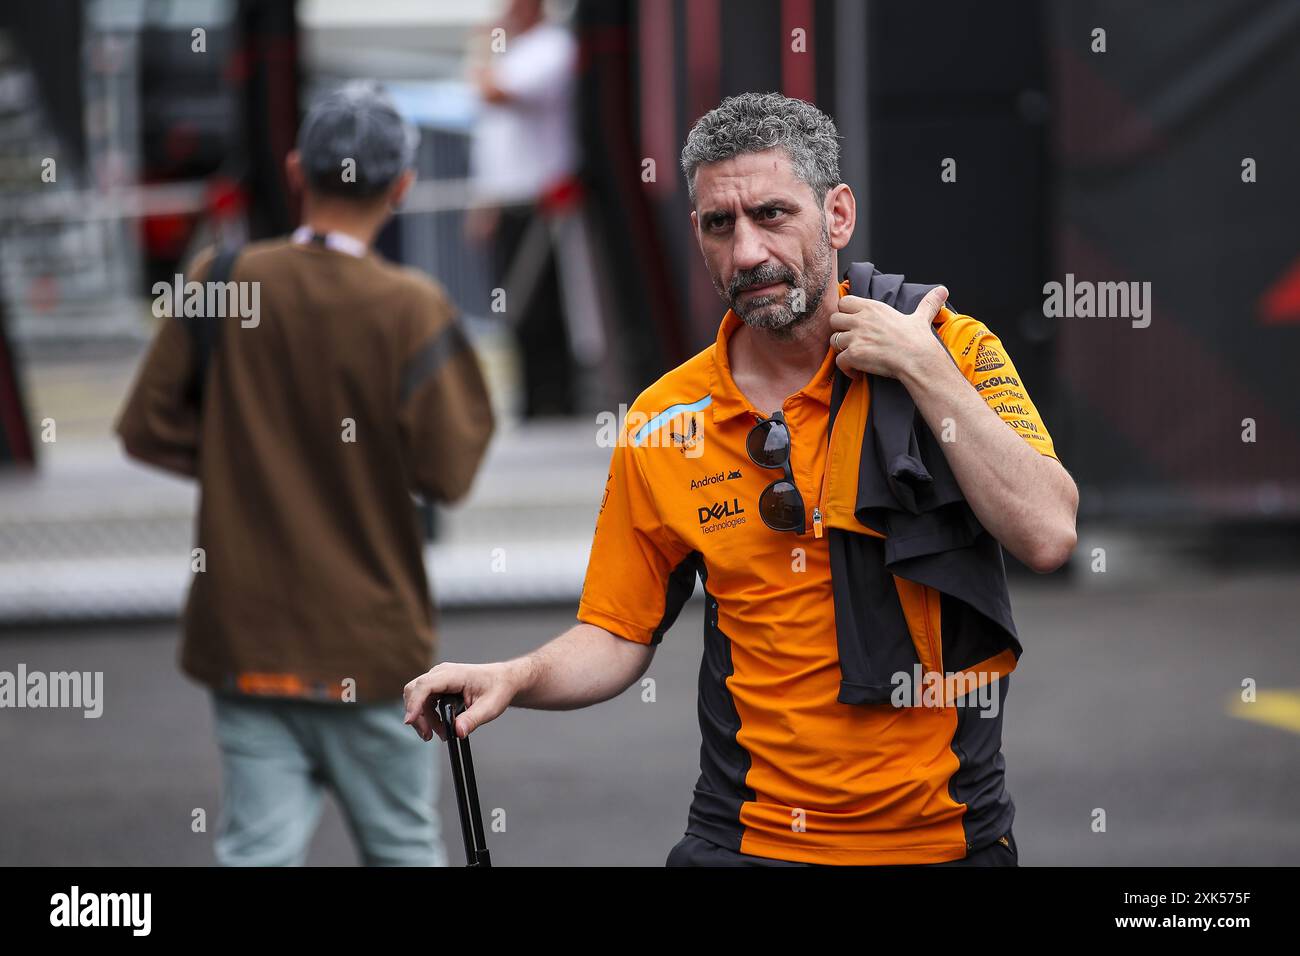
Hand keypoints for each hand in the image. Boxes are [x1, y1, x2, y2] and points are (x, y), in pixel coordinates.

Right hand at [403, 660, 517, 741]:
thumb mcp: (489, 707)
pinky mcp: (438, 687)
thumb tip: (457, 732)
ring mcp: (438, 679)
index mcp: (454, 674)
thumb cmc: (497, 689)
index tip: (410, 721)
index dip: (415, 703)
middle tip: (427, 736)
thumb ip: (472, 719)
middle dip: (416, 715)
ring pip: (417, 697)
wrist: (502, 681)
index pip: (425, 685)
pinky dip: (427, 716)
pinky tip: (439, 727)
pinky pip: (424, 701)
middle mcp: (441, 673)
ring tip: (440, 735)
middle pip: (414, 691)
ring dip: (423, 718)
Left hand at [829, 285, 949, 379]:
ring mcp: (855, 337)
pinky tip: (857, 372)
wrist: (917, 359)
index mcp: (873, 308)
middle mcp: (861, 320)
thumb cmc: (918, 340)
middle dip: (839, 330)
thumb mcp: (921, 317)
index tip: (853, 322)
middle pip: (834, 320)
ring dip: (842, 349)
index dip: (845, 312)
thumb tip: (942, 291)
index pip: (844, 301)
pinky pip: (838, 361)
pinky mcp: (854, 354)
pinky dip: (846, 368)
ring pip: (834, 340)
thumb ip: (928, 303)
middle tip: (851, 340)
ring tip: (855, 356)